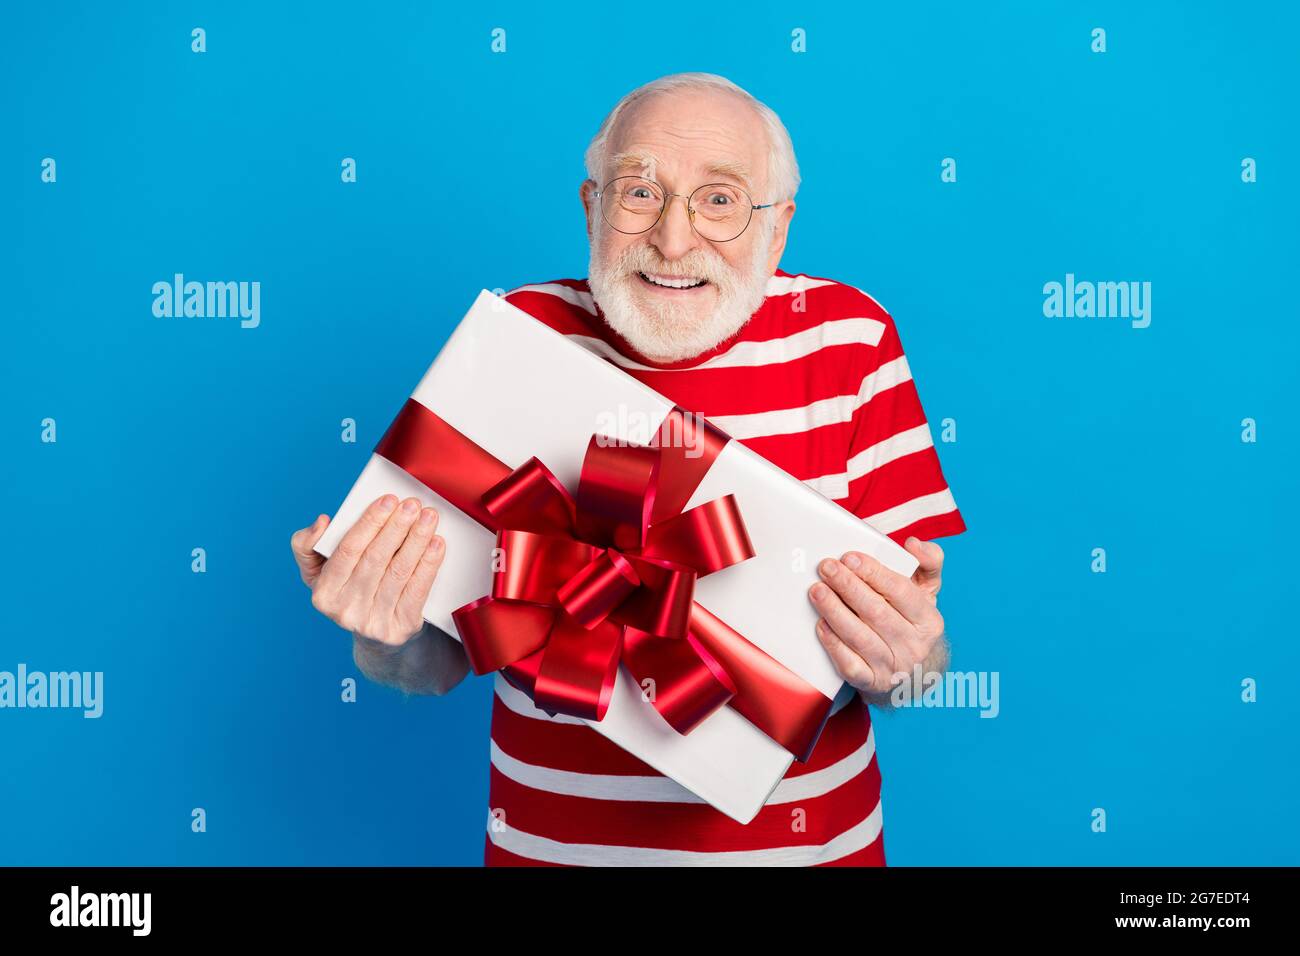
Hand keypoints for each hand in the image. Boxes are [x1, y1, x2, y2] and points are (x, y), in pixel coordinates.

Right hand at [289, 494, 445, 647]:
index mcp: (324, 592)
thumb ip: (309, 543)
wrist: (376, 636)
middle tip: (413, 504)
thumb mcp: (319, 571)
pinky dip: (429, 564)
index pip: (348, 549)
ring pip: (399, 572)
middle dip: (397, 527)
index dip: (370, 522)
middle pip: (376, 559)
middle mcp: (345, 610)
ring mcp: (373, 622)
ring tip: (428, 517)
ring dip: (417, 540)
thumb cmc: (348, 590)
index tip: (388, 499)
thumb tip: (322, 522)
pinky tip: (436, 543)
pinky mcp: (400, 629)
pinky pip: (417, 591)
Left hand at [808, 536, 946, 697]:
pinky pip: (849, 664)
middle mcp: (914, 646)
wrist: (913, 673)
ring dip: (835, 611)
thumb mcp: (926, 592)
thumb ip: (928, 562)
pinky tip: (820, 625)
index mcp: (929, 620)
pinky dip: (833, 644)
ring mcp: (893, 668)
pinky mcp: (872, 683)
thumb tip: (914, 544)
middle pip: (876, 612)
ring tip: (816, 590)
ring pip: (860, 637)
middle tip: (825, 567)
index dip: (873, 572)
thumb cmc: (912, 622)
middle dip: (848, 587)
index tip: (848, 557)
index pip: (901, 591)